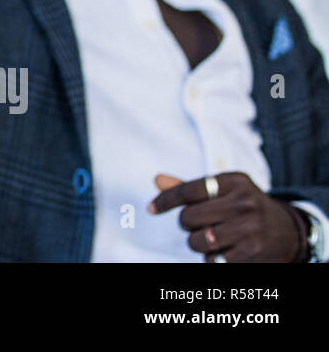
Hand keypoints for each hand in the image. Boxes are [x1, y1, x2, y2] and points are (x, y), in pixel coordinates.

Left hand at [149, 172, 307, 261]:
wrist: (289, 231)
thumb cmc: (246, 207)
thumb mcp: (225, 191)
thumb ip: (192, 188)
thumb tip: (157, 180)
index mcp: (235, 182)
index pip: (189, 190)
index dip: (165, 200)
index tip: (151, 208)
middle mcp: (245, 203)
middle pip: (189, 217)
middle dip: (187, 224)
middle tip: (199, 224)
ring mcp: (250, 229)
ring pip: (198, 241)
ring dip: (199, 243)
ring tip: (214, 237)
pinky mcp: (252, 253)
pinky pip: (213, 260)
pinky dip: (214, 257)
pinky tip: (228, 249)